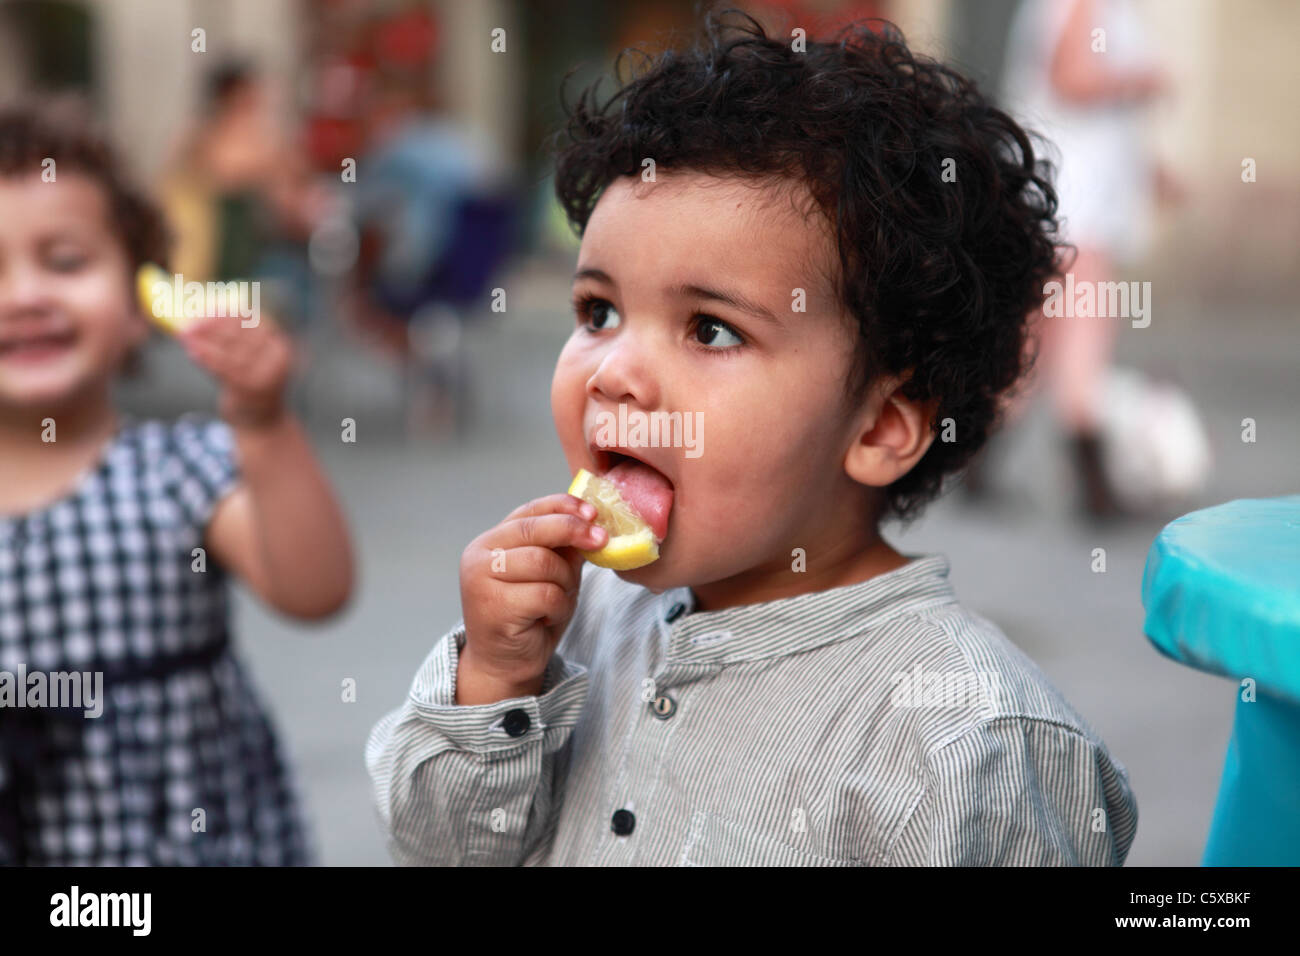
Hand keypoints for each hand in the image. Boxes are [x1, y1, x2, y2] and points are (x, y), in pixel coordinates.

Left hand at [180, 312, 294, 427]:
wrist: (260, 421)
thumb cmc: (248, 382)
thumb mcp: (249, 357)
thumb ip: (234, 337)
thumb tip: (202, 310)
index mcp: (280, 344)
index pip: (253, 320)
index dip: (226, 313)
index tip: (203, 310)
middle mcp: (279, 357)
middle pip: (241, 334)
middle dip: (211, 326)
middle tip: (188, 324)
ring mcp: (268, 374)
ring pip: (231, 351)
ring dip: (204, 341)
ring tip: (184, 335)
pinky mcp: (252, 389)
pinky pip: (225, 368)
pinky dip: (207, 357)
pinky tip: (191, 351)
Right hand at [458, 493, 606, 696]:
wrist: (505, 664)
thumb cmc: (530, 616)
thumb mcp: (550, 574)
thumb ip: (562, 547)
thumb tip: (593, 522)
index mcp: (490, 541)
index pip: (529, 511)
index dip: (563, 506)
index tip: (594, 512)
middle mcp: (479, 556)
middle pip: (535, 531)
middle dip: (573, 532)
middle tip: (601, 540)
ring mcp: (481, 580)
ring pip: (544, 563)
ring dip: (565, 583)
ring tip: (558, 601)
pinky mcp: (493, 606)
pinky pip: (545, 594)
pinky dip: (558, 607)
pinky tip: (547, 619)